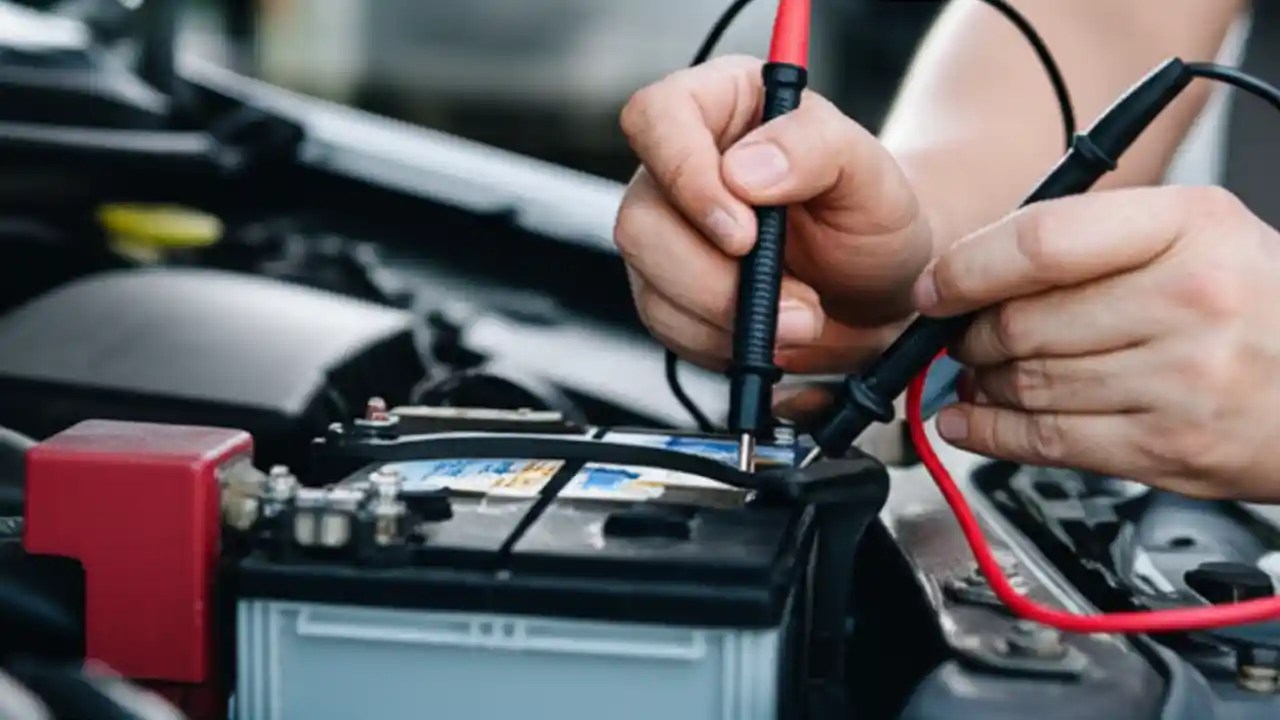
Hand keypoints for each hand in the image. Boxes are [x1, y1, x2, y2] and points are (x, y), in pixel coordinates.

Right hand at [614, 56, 934, 374]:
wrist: (876, 289)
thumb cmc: (871, 217)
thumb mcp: (870, 173)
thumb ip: (816, 149)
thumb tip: (743, 171)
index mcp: (722, 105)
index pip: (657, 116)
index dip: (685, 175)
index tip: (743, 233)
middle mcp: (679, 164)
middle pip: (641, 218)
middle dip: (715, 278)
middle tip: (793, 301)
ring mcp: (666, 231)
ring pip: (649, 279)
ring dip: (727, 316)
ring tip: (800, 319)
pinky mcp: (666, 290)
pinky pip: (667, 324)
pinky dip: (722, 341)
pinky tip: (770, 330)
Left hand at [916, 186, 1279, 500]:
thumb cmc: (1258, 301)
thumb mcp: (1194, 230)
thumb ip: (1090, 241)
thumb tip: (973, 274)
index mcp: (1187, 227)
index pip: (1040, 243)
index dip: (965, 269)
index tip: (936, 286)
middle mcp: (1187, 301)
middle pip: (1020, 322)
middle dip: (969, 333)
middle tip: (962, 334)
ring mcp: (1179, 381)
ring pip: (1025, 384)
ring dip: (981, 383)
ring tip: (980, 372)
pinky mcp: (1167, 448)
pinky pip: (1046, 443)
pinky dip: (989, 434)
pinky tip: (969, 421)